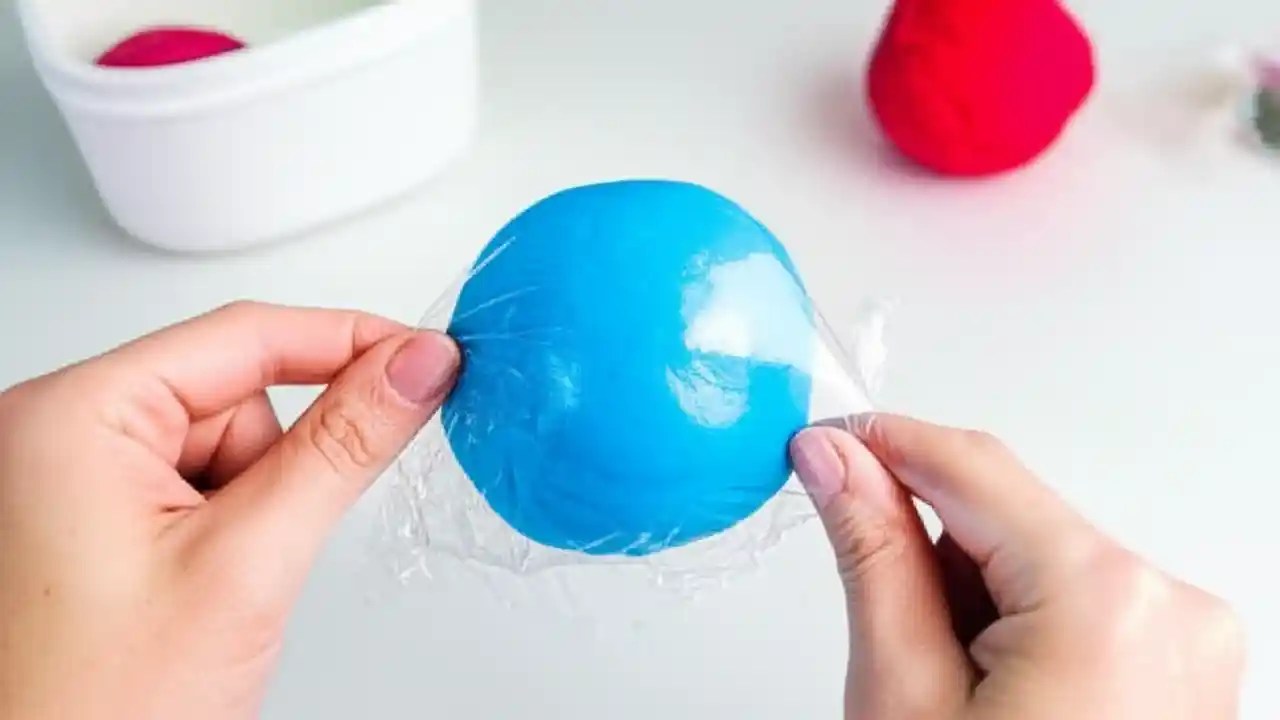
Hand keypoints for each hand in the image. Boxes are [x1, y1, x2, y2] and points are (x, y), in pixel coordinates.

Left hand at [0, 302, 459, 719]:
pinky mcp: (97, 522)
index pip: (245, 336)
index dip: (350, 342)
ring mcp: (75, 481)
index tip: (426, 359)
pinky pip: (205, 488)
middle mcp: (61, 435)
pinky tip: (203, 592)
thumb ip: (342, 447)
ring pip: (231, 447)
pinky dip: (232, 532)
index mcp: (72, 416)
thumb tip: (412, 366)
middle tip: (257, 554)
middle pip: (238, 396)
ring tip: (215, 591)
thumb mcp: (247, 564)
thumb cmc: (96, 711)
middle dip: (278, 469)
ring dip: (255, 509)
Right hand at [790, 415, 1245, 719]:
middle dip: (929, 545)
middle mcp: (1171, 607)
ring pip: (1042, 560)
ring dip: (971, 590)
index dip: (883, 442)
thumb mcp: (904, 694)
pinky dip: (1016, 622)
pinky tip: (987, 690)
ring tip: (946, 687)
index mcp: (1105, 599)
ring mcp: (1189, 640)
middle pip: (1011, 516)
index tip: (823, 442)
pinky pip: (1080, 603)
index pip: (971, 466)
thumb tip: (836, 462)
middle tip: (880, 620)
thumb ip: (871, 553)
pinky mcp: (1183, 667)